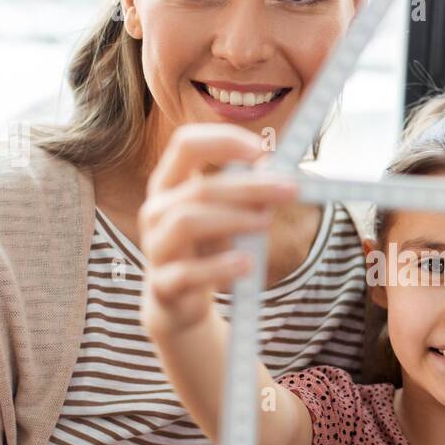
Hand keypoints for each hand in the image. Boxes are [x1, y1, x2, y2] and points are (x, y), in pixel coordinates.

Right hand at [139, 124, 298, 338]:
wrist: (179, 302)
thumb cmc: (205, 248)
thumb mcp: (225, 215)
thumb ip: (246, 193)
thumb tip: (278, 171)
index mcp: (169, 183)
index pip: (187, 144)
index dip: (225, 141)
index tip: (264, 150)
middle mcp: (156, 210)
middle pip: (200, 188)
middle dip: (249, 187)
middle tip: (289, 189)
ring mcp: (155, 247)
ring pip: (186, 222)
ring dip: (234, 219)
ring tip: (267, 223)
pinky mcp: (163, 285)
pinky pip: (187, 273)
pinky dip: (220, 267)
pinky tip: (247, 264)